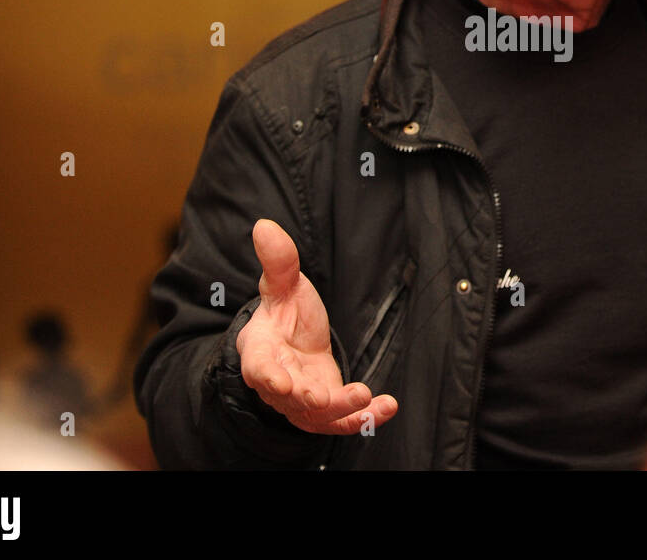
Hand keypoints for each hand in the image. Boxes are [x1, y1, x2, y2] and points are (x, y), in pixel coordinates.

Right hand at [236, 218, 397, 434]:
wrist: (296, 341)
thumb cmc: (285, 314)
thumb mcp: (284, 285)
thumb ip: (279, 262)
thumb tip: (265, 226)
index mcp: (260, 350)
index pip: (259, 367)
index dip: (268, 377)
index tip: (282, 383)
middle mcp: (277, 382)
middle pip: (289, 397)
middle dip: (307, 399)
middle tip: (324, 396)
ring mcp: (300, 401)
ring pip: (317, 415)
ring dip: (342, 411)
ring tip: (367, 398)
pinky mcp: (325, 412)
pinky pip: (343, 420)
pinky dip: (365, 417)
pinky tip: (387, 407)